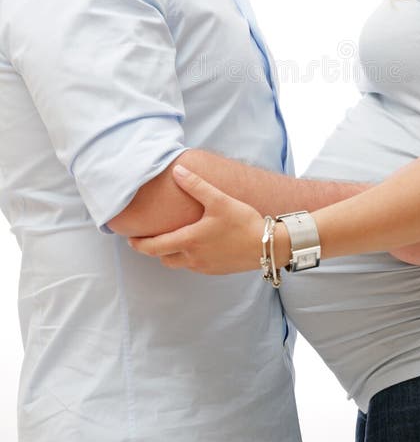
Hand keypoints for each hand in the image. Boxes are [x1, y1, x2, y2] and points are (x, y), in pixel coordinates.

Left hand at [128, 165, 263, 273]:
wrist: (268, 246)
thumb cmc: (243, 222)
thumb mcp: (219, 200)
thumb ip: (196, 185)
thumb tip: (177, 171)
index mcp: (189, 241)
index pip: (154, 247)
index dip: (139, 244)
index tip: (130, 239)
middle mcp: (193, 257)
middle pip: (164, 258)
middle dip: (153, 249)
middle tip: (147, 239)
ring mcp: (205, 267)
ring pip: (179, 263)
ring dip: (172, 254)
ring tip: (173, 239)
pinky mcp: (216, 270)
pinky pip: (195, 265)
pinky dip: (189, 256)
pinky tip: (198, 244)